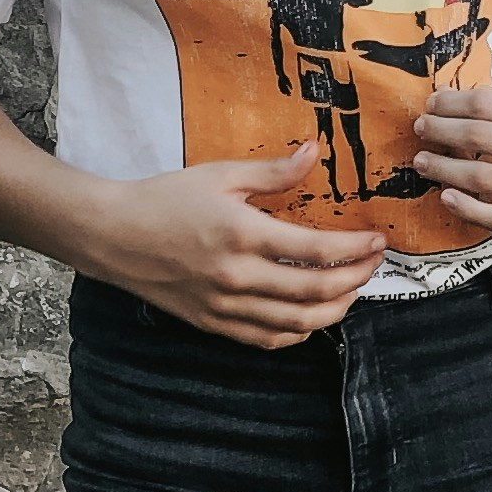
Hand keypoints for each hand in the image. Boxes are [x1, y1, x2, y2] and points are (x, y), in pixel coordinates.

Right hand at [88, 140, 387, 349]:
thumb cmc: (164, 199)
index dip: (356, 248)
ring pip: (298, 323)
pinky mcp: (214, 323)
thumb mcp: (219, 175)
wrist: (113, 236)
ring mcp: (225, 306)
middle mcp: (237, 277)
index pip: (317, 250)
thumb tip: (314, 152)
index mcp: (242, 234)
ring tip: (351, 291)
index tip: (377, 240)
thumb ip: (273, 172)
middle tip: (373, 264)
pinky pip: (268, 339)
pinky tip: (312, 315)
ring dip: (335, 310)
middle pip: (316, 291)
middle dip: (356, 279)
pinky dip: (299, 332)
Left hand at [409, 81, 491, 243]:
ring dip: (445, 169)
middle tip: (420, 129)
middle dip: (443, 131)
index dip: (453, 103)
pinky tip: (446, 196)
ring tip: (422, 162)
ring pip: (486, 178)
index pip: (491, 104)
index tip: (431, 104)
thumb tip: (453, 101)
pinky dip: (468, 207)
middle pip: (484, 137)